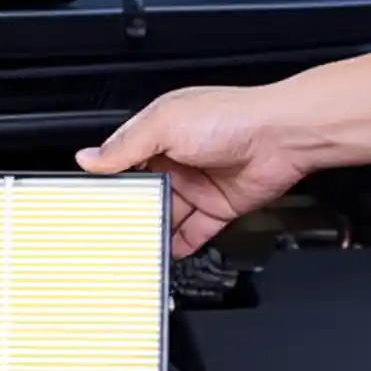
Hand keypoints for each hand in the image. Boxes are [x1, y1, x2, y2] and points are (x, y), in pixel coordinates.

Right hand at [77, 86, 309, 256]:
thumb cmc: (231, 117)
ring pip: (166, 215)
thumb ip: (125, 145)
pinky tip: (165, 253)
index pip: (123, 161)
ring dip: (152, 230)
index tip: (92, 202)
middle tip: (110, 231)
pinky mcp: (217, 206)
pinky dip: (179, 244)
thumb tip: (88, 159)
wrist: (282, 136)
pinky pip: (193, 231)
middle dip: (130, 212)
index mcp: (159, 133)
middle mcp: (177, 159)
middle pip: (144, 194)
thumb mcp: (165, 124)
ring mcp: (197, 184)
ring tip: (133, 247)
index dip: (109, 181)